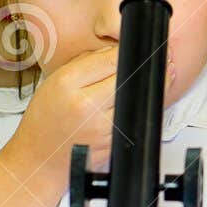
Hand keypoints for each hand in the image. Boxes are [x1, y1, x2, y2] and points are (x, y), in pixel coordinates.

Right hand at [4, 46, 153, 192]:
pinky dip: (143, 109)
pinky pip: (133, 120)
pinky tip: (146, 101)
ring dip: (152, 88)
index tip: (140, 48)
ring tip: (166, 76)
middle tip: (161, 59)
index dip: (130, 52)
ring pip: (136, 100)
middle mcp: (85, 105)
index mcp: (67, 84)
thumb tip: (117, 50)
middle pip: (128, 78)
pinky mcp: (112, 143)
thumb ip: (86, 64)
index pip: (109, 60)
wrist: (39, 158)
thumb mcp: (55, 82)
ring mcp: (101, 127)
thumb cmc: (45, 119)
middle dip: (146, 67)